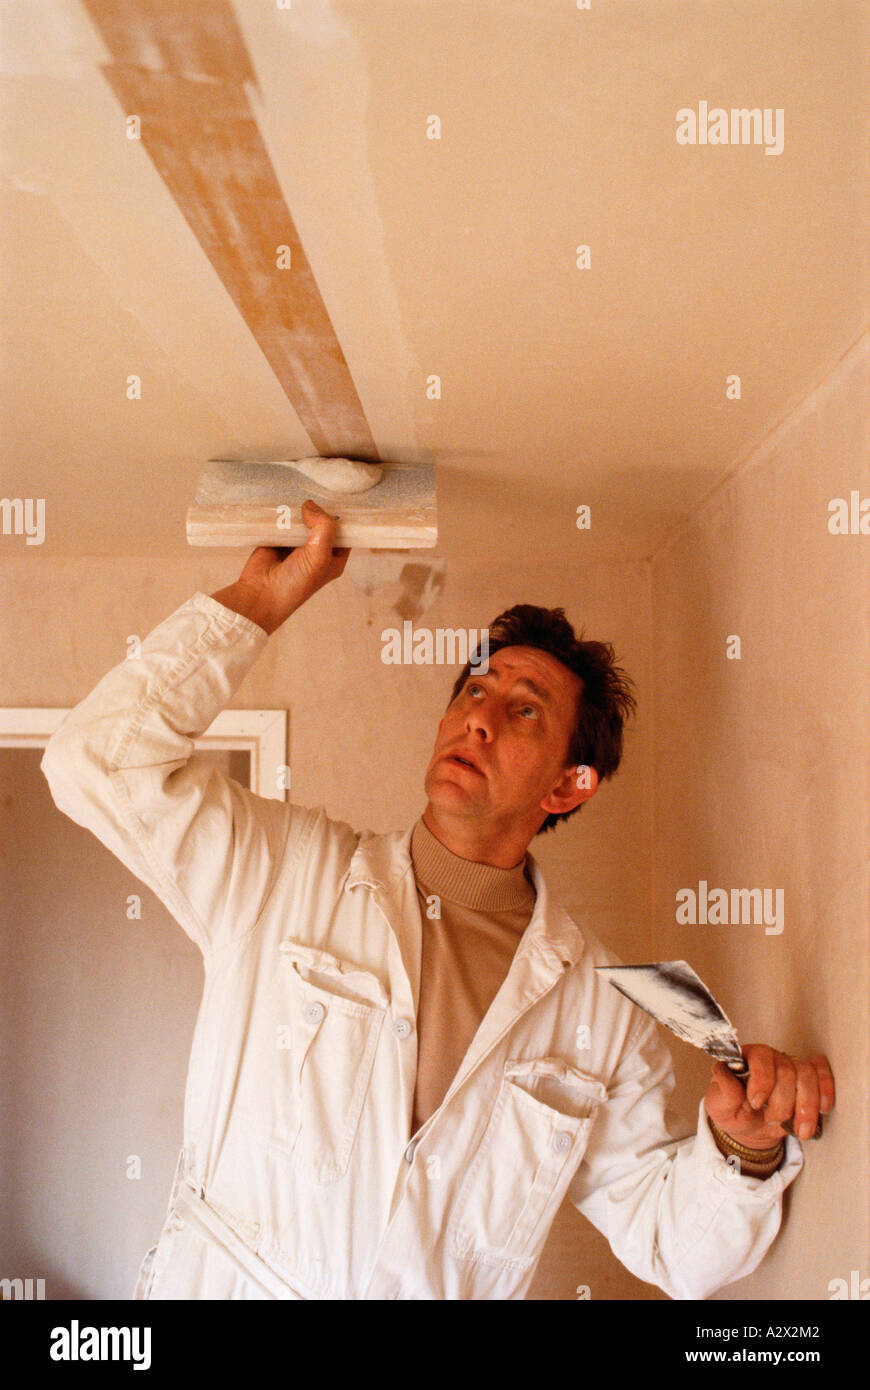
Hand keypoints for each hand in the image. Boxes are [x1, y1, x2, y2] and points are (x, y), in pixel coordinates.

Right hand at [211, 500, 350, 633]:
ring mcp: (296, 544)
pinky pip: (283, 520)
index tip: (341, 498)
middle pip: (323, 522)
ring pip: (303, 520)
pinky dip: (282, 513)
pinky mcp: (278, 538)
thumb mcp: (319, 556)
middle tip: (316, 493)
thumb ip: (323, 527)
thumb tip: (310, 505)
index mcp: (333, 558)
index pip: (345, 532)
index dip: (344, 517)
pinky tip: (282, 504)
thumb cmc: (295, 583)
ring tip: (298, 498)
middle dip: (319, 510)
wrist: (261, 594)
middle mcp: (317, 550)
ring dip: (299, 511)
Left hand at [704, 1044, 833, 1146]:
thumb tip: (723, 1072)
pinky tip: (823, 1109)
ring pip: (807, 1075)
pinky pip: (822, 1074)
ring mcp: (790, 1066)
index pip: (760, 1056)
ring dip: (806, 1106)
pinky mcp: (806, 1079)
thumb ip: (722, 1090)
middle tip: (771, 1120)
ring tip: (799, 1129)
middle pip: (787, 1070)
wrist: (749, 1128)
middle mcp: (771, 1058)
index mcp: (746, 1058)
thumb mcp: (719, 1106)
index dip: (762, 1079)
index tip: (756, 1103)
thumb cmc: (734, 1111)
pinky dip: (825, 1091)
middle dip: (782, 1102)